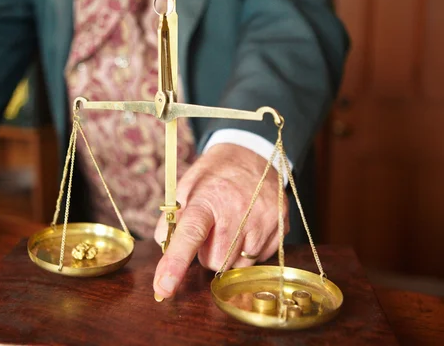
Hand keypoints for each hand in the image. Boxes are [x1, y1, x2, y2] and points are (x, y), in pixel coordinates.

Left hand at [152, 144, 288, 299]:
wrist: (253, 155)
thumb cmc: (214, 176)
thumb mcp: (187, 187)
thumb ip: (172, 218)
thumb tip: (164, 244)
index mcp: (208, 198)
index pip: (190, 234)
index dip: (175, 263)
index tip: (163, 287)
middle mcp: (238, 210)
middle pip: (215, 261)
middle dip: (208, 252)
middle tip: (212, 228)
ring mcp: (263, 220)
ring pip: (238, 265)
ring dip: (229, 254)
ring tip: (231, 225)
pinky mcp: (281, 226)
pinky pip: (259, 259)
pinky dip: (249, 251)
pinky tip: (248, 228)